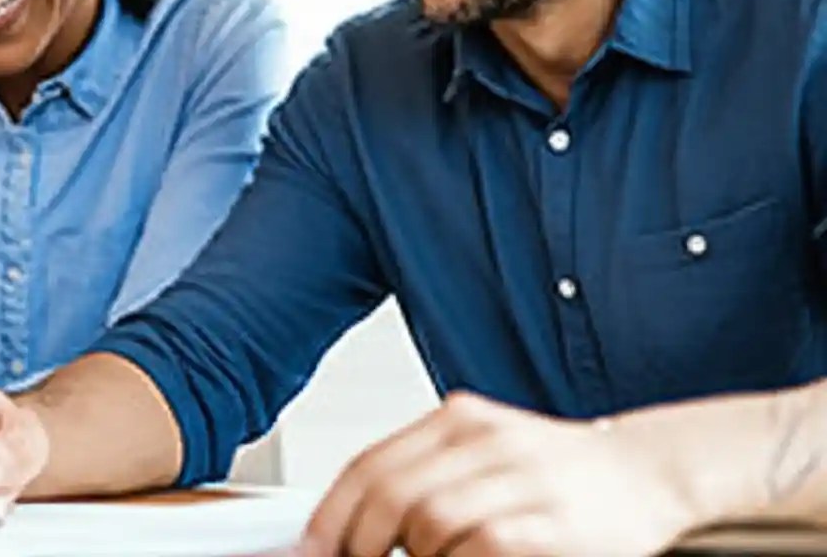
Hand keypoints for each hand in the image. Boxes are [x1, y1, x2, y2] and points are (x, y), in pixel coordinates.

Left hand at [301, 392, 700, 556]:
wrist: (650, 472)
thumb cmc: (559, 473)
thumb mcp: (485, 452)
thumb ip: (424, 475)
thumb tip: (352, 522)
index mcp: (460, 419)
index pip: (370, 465)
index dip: (331, 514)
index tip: (311, 546)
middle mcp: (486, 441)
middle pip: (390, 495)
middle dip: (358, 541)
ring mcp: (520, 481)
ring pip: (429, 525)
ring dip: (417, 556)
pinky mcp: (550, 526)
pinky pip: (478, 548)